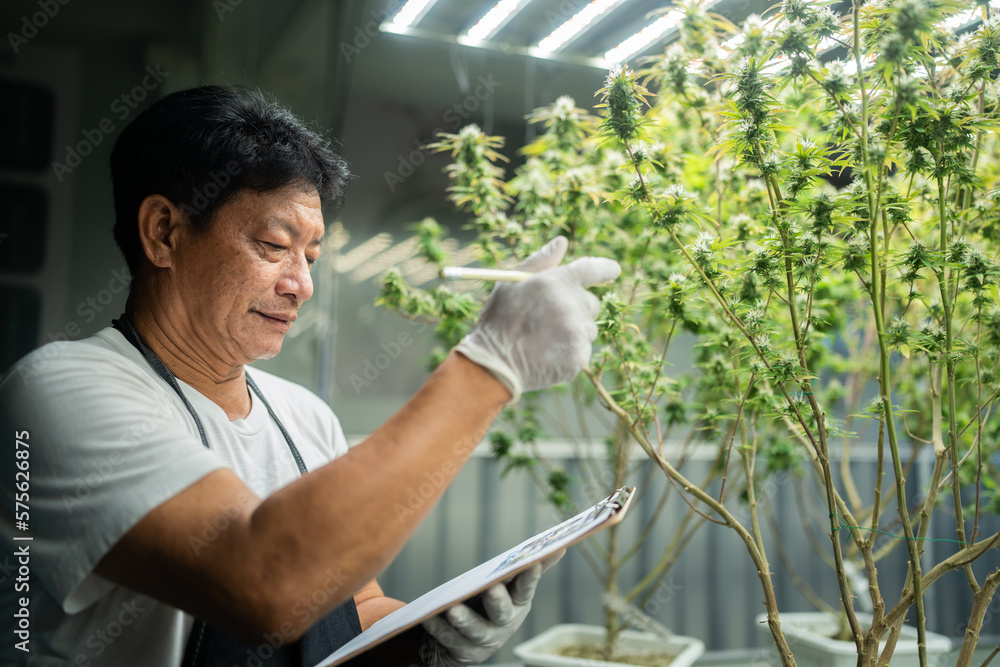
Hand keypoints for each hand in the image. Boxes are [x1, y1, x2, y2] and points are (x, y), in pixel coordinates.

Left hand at [420, 551, 564, 665]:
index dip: (530, 577)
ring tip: (452, 609)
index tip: (532, 562)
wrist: (467, 644)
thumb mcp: (510, 589)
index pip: (526, 589)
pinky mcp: (464, 652)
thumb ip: (528, 569)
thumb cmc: (490, 606)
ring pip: (475, 631)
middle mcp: (505, 624)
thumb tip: (559, 546)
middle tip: (492, 589)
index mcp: (518, 604)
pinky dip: (439, 629)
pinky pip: (450, 640)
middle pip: (502, 614)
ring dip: (464, 620)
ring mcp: (485, 640)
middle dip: (498, 602)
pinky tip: (429, 618)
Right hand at [455, 237, 620, 403]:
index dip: (606, 269)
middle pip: (591, 303)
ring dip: (574, 332)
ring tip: (544, 339)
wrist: (492, 365)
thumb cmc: (498, 320)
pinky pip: (583, 351)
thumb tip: (562, 242)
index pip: (592, 269)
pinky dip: (570, 353)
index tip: (613, 270)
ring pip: (589, 329)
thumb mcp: (511, 283)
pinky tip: (548, 355)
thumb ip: (540, 260)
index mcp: (556, 282)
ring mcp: (576, 334)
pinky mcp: (578, 358)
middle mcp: (571, 305)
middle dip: (576, 308)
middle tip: (549, 319)